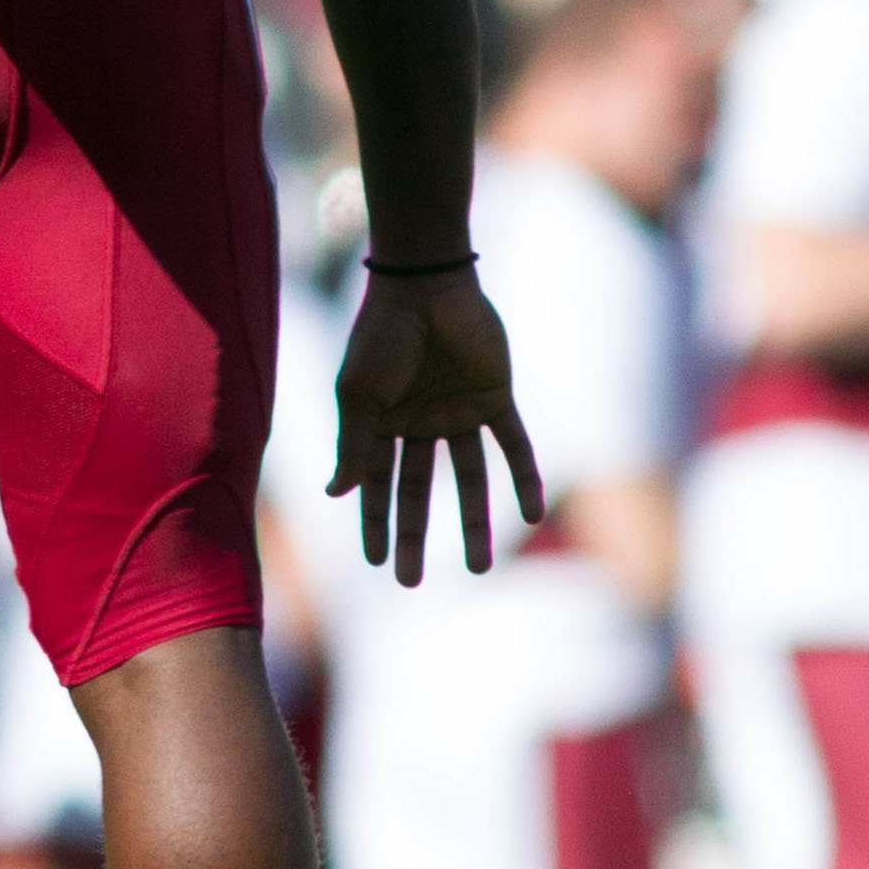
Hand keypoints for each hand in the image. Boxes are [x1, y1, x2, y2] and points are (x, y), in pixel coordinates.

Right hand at [328, 261, 543, 587]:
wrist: (425, 284)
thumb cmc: (382, 334)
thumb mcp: (358, 395)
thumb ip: (353, 445)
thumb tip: (335, 495)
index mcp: (379, 420)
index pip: (377, 483)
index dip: (375, 522)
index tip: (376, 564)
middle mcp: (419, 421)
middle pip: (417, 490)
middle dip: (414, 535)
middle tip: (411, 583)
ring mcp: (457, 409)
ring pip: (468, 477)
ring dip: (473, 521)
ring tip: (477, 569)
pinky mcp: (495, 397)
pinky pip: (514, 445)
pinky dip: (523, 478)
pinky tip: (533, 514)